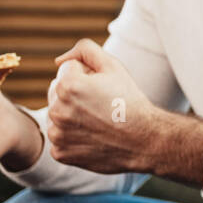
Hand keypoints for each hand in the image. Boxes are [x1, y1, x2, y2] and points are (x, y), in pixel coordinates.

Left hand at [45, 39, 159, 172]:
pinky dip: (73, 137)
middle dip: (75, 94)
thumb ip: (85, 49)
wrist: (145, 139)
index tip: (104, 89)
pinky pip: (61, 138)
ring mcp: (57, 134)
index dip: (88, 76)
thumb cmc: (130, 101)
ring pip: (59, 115)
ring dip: (72, 115)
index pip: (67, 70)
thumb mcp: (113, 66)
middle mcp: (57, 110)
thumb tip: (59, 60)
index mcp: (67, 85)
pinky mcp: (60, 153)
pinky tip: (93, 136)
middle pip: (58, 92)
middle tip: (101, 105)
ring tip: (98, 121)